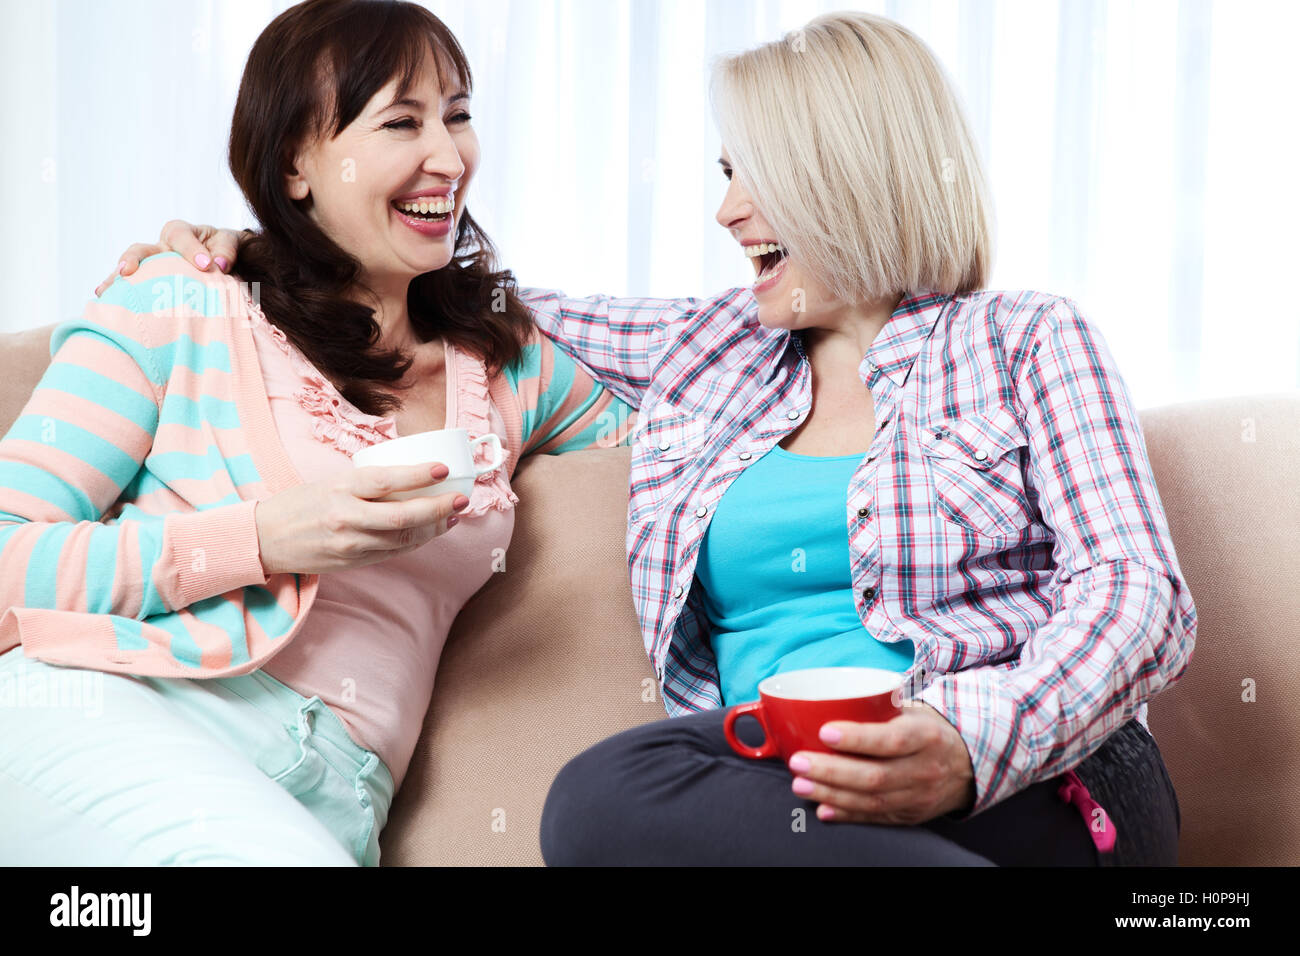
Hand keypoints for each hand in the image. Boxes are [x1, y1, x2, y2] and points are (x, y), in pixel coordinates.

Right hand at [94, 220, 244, 295]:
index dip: (190, 249)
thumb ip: (225, 250)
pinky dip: (118, 292)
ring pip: (129, 269)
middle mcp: (159, 247)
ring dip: (116, 279)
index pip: (180, 236)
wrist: (220, 260)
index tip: (205, 264)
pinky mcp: (148, 282)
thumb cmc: (221, 250)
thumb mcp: (227, 243)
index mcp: (180, 233)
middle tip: (127, 270)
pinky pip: (131, 287)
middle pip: (141, 250)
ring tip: (104, 291)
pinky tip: (105, 302)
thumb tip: (219, 264)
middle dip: (133, 259)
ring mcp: (151, 266)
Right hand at [254, 462, 471, 575]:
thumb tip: (412, 475)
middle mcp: (346, 517)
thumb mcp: (331, 482)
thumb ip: (366, 482)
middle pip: (401, 516)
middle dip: (437, 508)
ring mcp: (350, 544)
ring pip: (402, 539)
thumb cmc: (301, 503)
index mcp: (340, 488)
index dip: (418, 475)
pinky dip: (415, 543)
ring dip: (433, 529)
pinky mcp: (352, 562)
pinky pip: (392, 553)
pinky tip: (430, 533)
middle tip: (460, 499)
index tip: (442, 467)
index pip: (385, 480)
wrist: (265, 539)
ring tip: (452, 516)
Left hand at [787, 702, 976, 825]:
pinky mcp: (910, 816)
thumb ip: (876, 707)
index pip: (891, 740)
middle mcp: (924, 770)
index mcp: (925, 737)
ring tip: (801, 785)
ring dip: (831, 794)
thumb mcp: (911, 710)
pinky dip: (846, 815)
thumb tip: (822, 700)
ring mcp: (918, 797)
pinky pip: (875, 818)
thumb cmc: (924, 729)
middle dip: (831, 771)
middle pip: (875, 776)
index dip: (857, 738)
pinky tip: (822, 809)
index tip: (824, 731)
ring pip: (871, 801)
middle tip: (798, 763)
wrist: (966, 764)